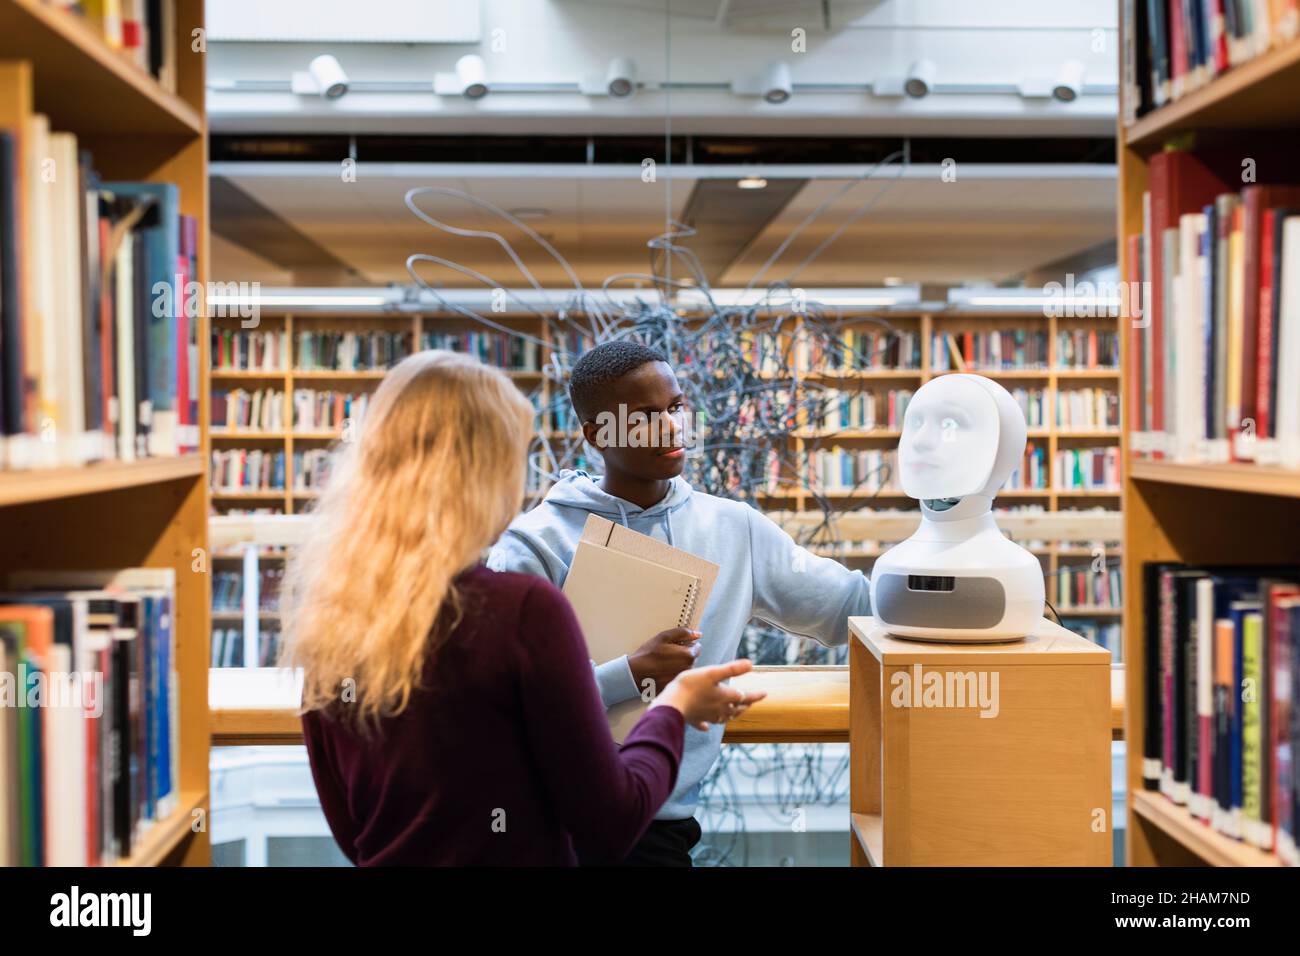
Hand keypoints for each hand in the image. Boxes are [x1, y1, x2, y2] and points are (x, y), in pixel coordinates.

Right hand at [628, 627, 699, 700]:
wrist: (635, 675)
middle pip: (692, 659)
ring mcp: (683, 679)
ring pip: (686, 669)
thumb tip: (697, 634)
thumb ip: (682, 633)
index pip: (696, 648)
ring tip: (664, 664)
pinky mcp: (676, 687)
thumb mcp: (663, 637)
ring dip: (679, 665)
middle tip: (668, 655)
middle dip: (684, 655)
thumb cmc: (648, 655)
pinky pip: (679, 678)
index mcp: (688, 655)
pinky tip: (663, 673)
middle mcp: (689, 669)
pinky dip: (674, 675)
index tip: (676, 646)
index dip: (686, 645)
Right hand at [651, 659, 766, 730]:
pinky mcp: (695, 720)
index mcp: (724, 697)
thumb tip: (751, 664)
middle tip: (751, 703)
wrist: (671, 704)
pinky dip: (707, 725)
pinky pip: (704, 724)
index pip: (745, 697)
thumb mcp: (712, 672)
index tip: (765, 693)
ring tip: (734, 713)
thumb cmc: (690, 686)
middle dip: (745, 706)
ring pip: (723, 718)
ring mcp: (707, 716)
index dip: (756, 695)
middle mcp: (718, 709)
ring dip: (731, 715)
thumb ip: (732, 669)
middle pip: (736, 709)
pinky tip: (706, 727)